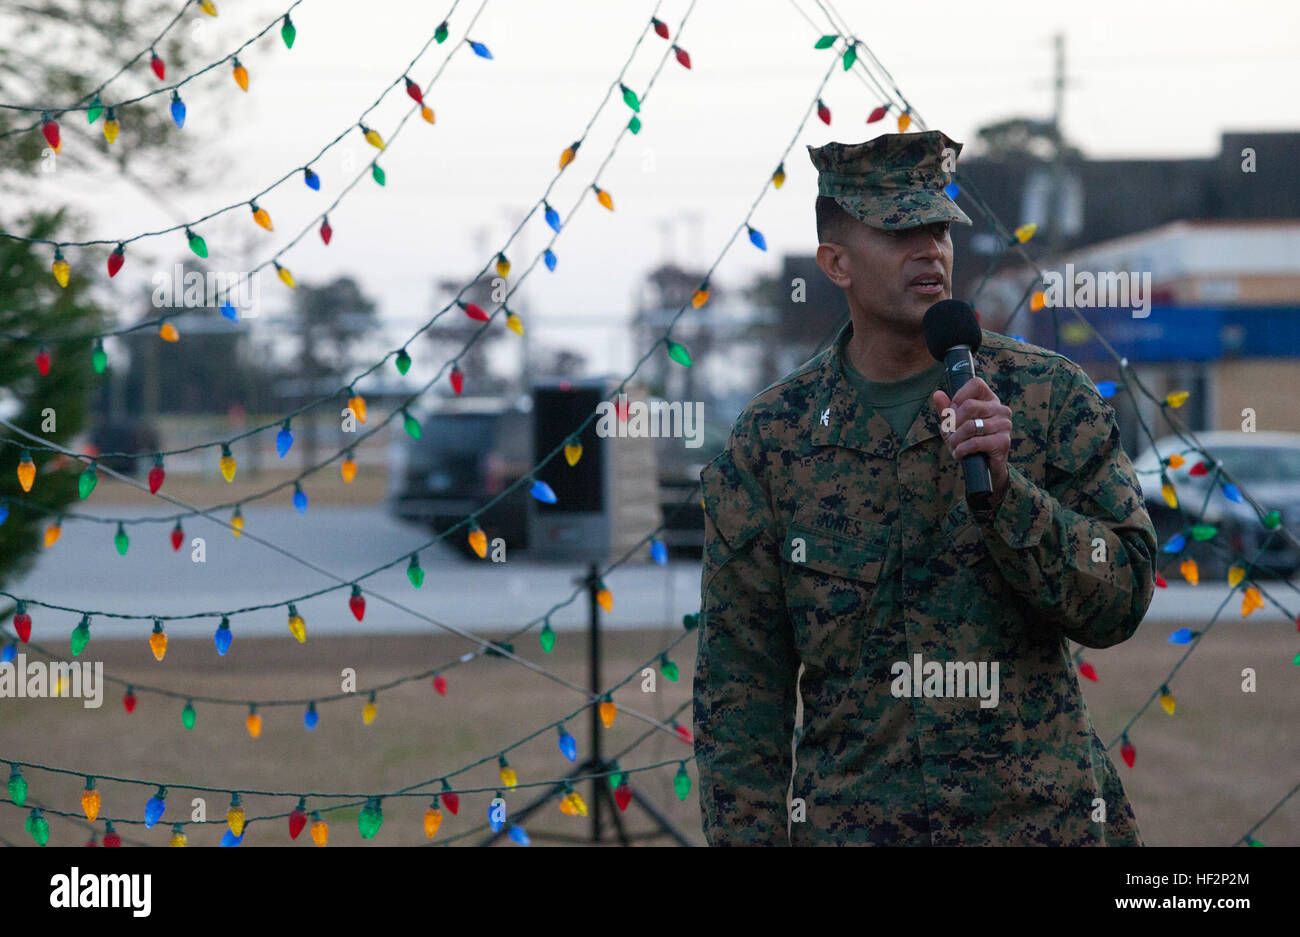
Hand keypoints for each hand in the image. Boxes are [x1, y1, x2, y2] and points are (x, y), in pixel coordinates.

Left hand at [931, 379, 1011, 507]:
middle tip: (950, 434)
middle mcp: (1000, 409)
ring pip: (970, 426)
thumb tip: (937, 394)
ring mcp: (1004, 425)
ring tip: (953, 446)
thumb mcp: (954, 425)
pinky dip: (962, 449)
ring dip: (956, 439)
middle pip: (969, 406)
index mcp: (990, 400)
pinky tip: (959, 453)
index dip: (958, 397)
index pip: (976, 384)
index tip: (952, 413)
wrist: (985, 468)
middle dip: (953, 423)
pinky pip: (975, 442)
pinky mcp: (1003, 441)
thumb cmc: (969, 442)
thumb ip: (946, 410)